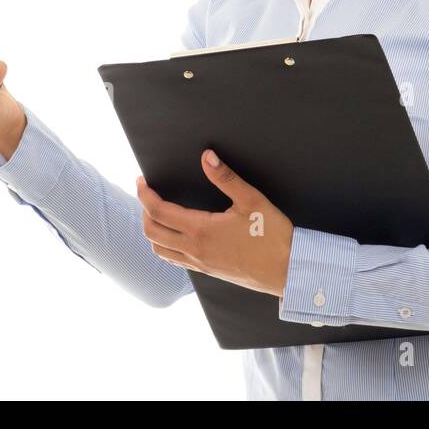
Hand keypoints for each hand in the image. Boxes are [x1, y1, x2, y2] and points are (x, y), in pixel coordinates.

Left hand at [137, 150, 293, 297]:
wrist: (287, 271)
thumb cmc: (273, 236)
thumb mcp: (252, 200)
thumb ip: (226, 178)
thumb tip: (207, 157)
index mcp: (201, 230)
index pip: (159, 211)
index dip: (145, 194)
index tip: (142, 181)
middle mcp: (195, 249)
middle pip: (152, 231)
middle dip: (144, 210)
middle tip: (148, 193)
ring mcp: (200, 263)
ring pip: (160, 250)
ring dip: (152, 230)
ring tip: (157, 213)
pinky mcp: (208, 271)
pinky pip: (175, 260)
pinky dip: (165, 246)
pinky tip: (175, 236)